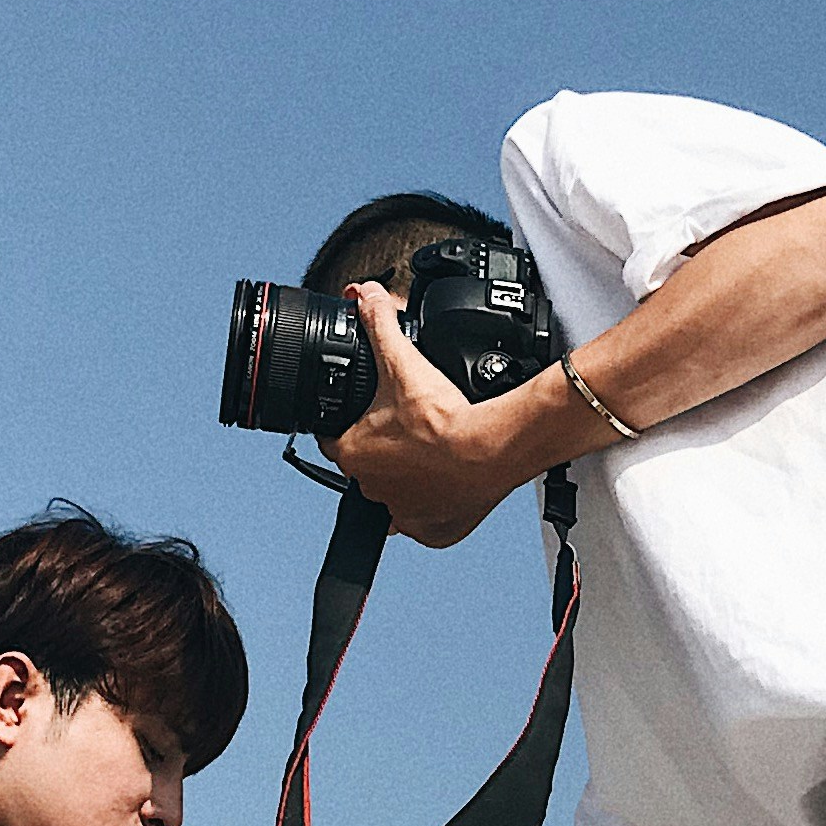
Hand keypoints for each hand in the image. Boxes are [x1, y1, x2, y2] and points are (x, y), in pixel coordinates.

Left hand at [328, 284, 522, 547]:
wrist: (492, 450)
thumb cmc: (447, 418)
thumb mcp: (404, 362)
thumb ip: (379, 324)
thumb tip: (364, 295)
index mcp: (353, 453)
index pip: (333, 438)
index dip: (349, 423)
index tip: (370, 414)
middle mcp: (370, 488)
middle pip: (367, 466)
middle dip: (383, 449)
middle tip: (410, 429)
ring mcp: (401, 512)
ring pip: (395, 493)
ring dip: (407, 477)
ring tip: (431, 453)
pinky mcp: (432, 530)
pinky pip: (425, 519)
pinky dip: (434, 503)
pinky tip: (447, 481)